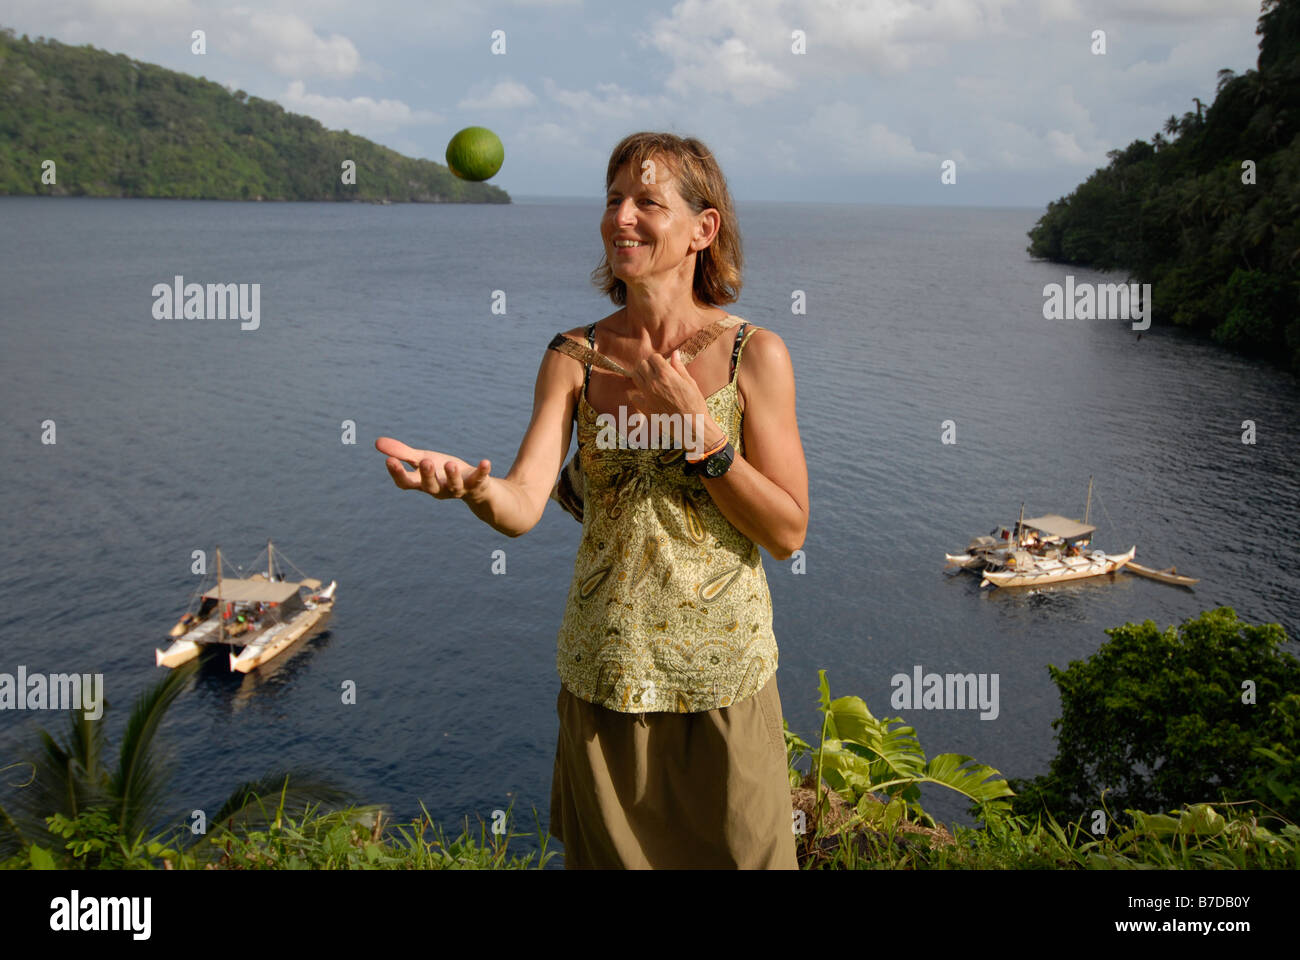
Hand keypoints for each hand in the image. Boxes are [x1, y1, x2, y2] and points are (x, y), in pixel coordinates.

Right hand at [376, 436, 490, 501]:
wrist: (473, 488)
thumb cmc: (442, 473)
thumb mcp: (422, 460)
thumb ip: (402, 453)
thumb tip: (376, 442)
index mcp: (423, 483)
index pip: (406, 483)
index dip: (397, 473)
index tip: (389, 460)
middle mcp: (439, 489)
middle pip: (430, 487)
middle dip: (427, 475)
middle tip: (425, 461)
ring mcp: (458, 489)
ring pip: (454, 486)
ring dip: (452, 475)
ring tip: (450, 463)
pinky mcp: (476, 485)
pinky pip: (479, 479)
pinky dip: (482, 471)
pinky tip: (485, 462)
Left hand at [626, 349, 721, 451]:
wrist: (692, 425)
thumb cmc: (694, 403)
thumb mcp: (690, 382)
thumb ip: (679, 367)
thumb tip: (675, 354)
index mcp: (666, 374)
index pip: (653, 357)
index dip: (658, 359)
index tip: (662, 364)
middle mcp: (653, 383)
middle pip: (641, 365)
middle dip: (648, 365)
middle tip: (655, 371)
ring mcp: (647, 395)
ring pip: (635, 377)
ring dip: (641, 376)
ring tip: (649, 380)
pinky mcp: (645, 407)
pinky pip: (633, 396)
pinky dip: (637, 394)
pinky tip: (646, 396)